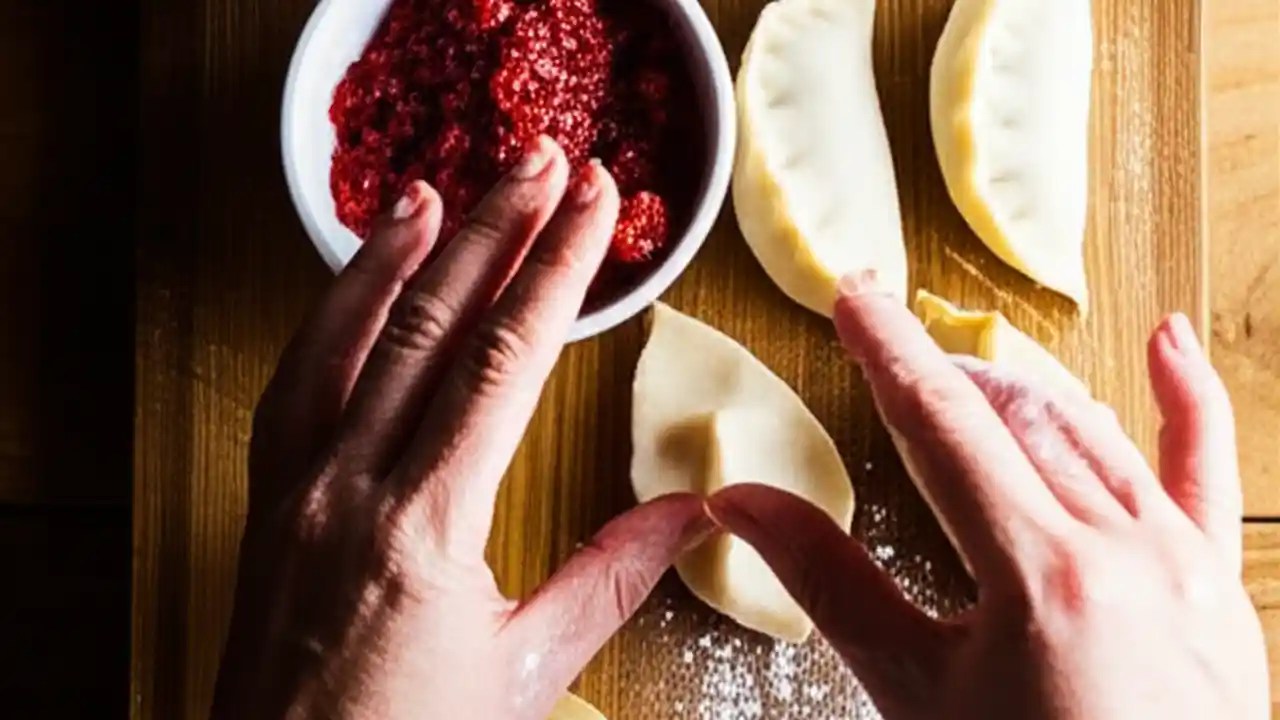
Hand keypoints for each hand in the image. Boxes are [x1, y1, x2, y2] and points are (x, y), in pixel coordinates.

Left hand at [212, 137, 709, 719]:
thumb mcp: (525, 673)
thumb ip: (610, 581)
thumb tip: (692, 513)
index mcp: (425, 527)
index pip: (507, 361)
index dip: (557, 270)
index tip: (596, 206)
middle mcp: (350, 489)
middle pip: (432, 324)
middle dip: (494, 230)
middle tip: (541, 160)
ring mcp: (298, 489)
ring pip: (349, 338)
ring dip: (397, 253)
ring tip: (438, 186)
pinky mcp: (270, 502)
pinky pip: (297, 384)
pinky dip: (331, 317)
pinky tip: (357, 283)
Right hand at [708, 274, 1267, 718]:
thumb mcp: (912, 693)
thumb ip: (828, 585)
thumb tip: (742, 505)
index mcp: (1040, 573)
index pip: (943, 424)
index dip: (888, 350)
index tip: (855, 296)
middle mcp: (1121, 548)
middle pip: (1015, 415)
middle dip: (943, 369)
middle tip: (889, 336)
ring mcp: (1181, 561)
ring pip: (1091, 431)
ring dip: (1021, 388)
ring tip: (967, 366)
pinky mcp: (1218, 584)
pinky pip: (1208, 469)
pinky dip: (1188, 397)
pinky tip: (1167, 341)